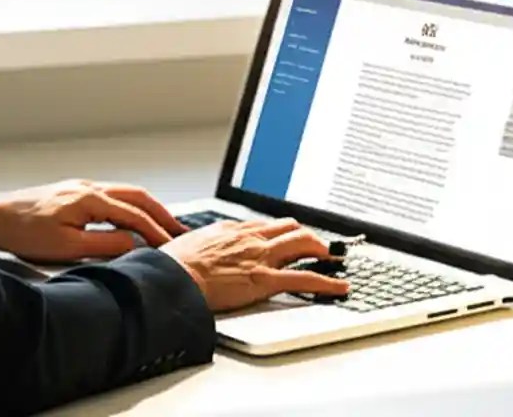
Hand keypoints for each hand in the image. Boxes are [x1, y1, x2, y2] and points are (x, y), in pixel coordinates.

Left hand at [0, 180, 187, 261]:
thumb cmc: (25, 232)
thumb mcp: (69, 247)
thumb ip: (105, 245)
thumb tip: (134, 245)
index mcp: (91, 199)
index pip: (135, 215)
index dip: (157, 232)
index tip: (173, 245)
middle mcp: (90, 187)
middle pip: (137, 196)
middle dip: (162, 213)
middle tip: (180, 229)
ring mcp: (81, 187)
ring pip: (126, 192)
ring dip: (147, 207)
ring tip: (163, 223)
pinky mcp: (73, 192)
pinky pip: (112, 195)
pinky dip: (130, 205)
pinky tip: (132, 217)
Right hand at [160, 218, 349, 311]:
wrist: (173, 279)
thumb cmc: (174, 266)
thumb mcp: (189, 245)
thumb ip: (204, 245)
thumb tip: (199, 249)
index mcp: (232, 229)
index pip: (267, 224)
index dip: (283, 230)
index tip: (289, 235)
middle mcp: (250, 238)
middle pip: (290, 227)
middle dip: (307, 235)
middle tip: (317, 244)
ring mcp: (260, 257)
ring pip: (303, 244)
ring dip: (321, 250)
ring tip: (331, 259)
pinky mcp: (265, 279)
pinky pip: (305, 278)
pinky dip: (327, 283)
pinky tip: (339, 286)